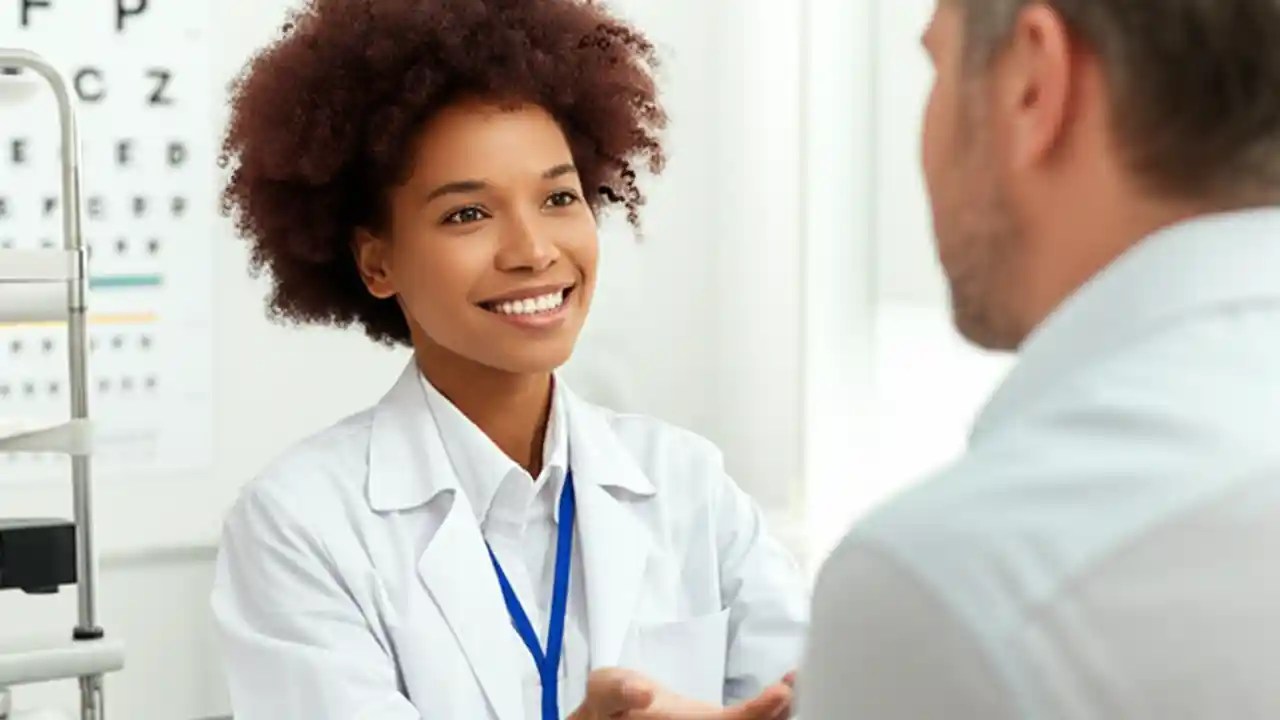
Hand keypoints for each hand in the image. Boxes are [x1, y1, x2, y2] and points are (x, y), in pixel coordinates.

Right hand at [567, 668, 794, 719]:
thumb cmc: (607, 708)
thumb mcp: (603, 691)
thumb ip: (617, 690)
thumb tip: (643, 693)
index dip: (759, 713)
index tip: (781, 691)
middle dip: (783, 712)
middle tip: (801, 681)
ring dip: (784, 712)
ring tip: (800, 681)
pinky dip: (774, 710)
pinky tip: (788, 690)